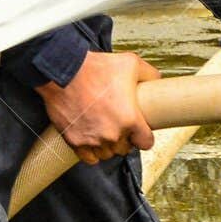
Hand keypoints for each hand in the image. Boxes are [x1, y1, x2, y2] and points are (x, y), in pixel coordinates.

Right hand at [37, 51, 159, 165]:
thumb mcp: (131, 64)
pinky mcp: (75, 141)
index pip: (146, 143)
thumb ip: (149, 74)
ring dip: (108, 146)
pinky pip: (89, 158)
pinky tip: (92, 141)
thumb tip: (157, 81)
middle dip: (124, 139)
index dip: (143, 137)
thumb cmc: (95, 68)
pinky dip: (91, 152)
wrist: (63, 71)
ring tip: (104, 132)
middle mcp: (113, 134)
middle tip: (119, 126)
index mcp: (130, 120)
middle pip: (125, 149)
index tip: (139, 132)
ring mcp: (93, 140)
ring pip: (107, 154)